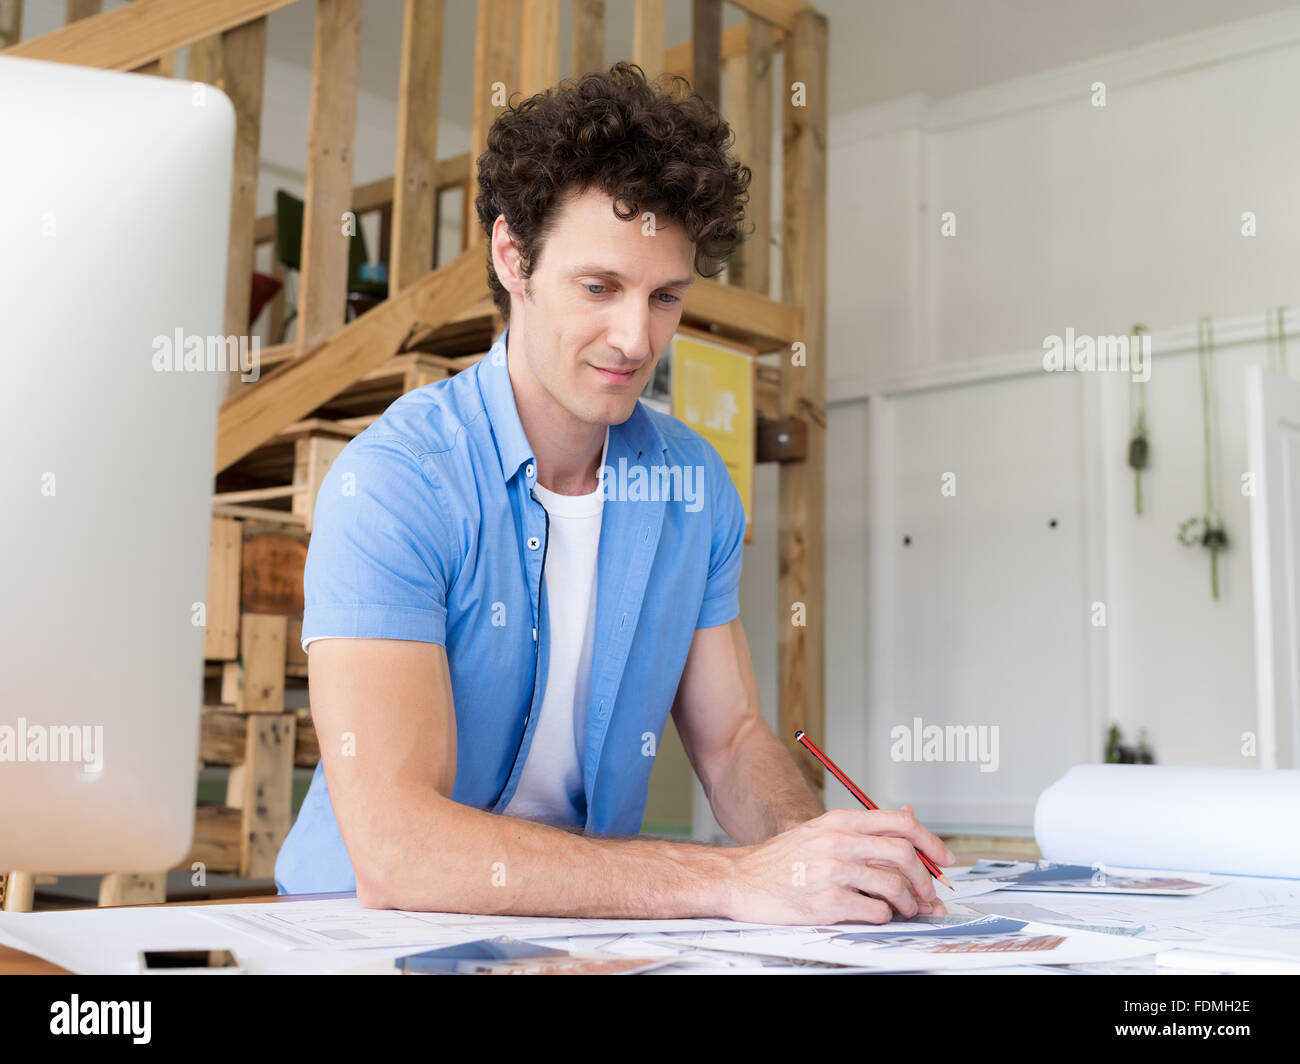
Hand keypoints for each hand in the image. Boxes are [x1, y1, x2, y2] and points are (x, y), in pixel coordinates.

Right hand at [721, 805, 955, 924]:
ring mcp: (833, 872)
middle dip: (926, 880)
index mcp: (839, 821)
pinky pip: (875, 912)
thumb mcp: (821, 831)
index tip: (945, 859)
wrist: (741, 879)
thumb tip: (908, 817)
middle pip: (904, 856)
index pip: (900, 823)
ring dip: (908, 903)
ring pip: (894, 887)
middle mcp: (838, 842)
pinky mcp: (827, 902)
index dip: (931, 842)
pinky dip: (884, 917)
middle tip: (927, 894)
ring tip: (905, 909)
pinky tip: (876, 914)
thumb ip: (863, 828)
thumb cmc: (782, 859)